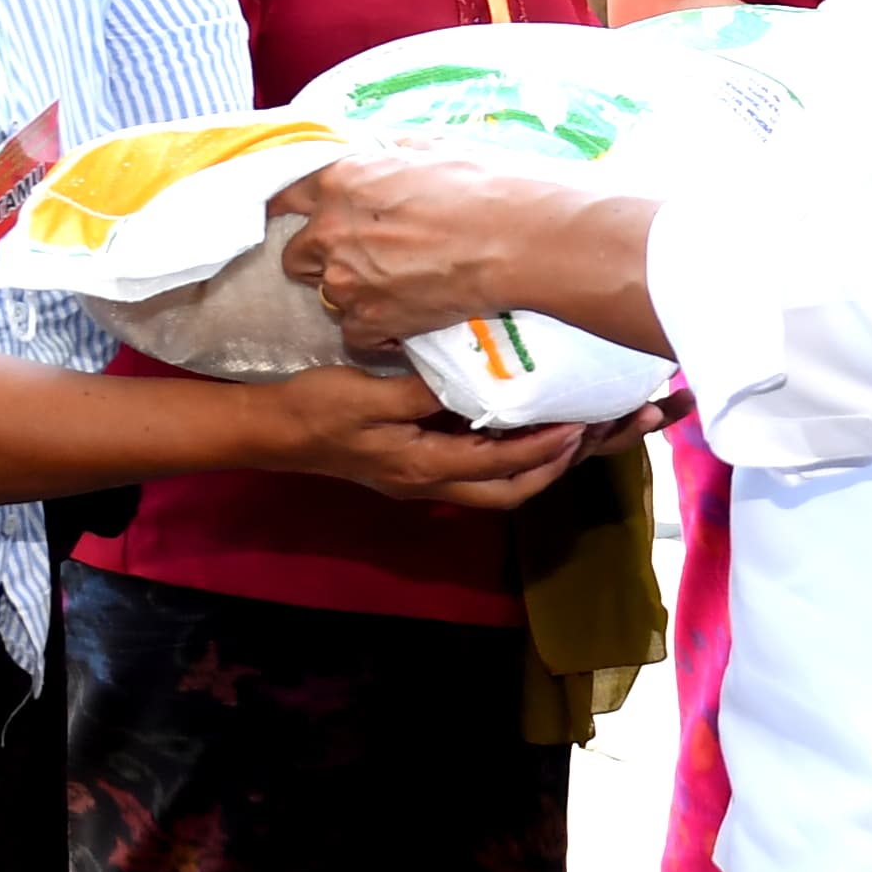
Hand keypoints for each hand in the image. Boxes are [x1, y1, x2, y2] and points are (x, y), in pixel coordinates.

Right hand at [264, 361, 590, 508]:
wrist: (277, 433)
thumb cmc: (319, 409)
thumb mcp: (369, 394)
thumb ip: (423, 391)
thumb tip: (476, 379)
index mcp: (425, 466)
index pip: (501, 464)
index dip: (545, 447)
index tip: (580, 422)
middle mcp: (432, 483)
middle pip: (511, 492)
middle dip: (557, 467)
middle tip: (593, 437)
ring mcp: (425, 480)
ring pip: (497, 486)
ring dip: (538, 464)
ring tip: (572, 433)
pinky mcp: (417, 467)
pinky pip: (477, 469)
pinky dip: (509, 455)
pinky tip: (520, 425)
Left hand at [273, 151, 535, 358]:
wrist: (517, 239)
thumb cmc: (483, 187)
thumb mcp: (430, 149)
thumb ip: (391, 156)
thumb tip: (384, 155)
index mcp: (339, 182)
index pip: (285, 197)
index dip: (293, 211)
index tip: (297, 221)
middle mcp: (330, 231)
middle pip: (297, 256)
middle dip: (321, 259)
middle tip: (361, 258)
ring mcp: (346, 280)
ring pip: (328, 298)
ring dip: (354, 296)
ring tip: (395, 290)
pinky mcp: (369, 321)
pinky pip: (355, 335)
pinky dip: (376, 333)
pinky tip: (403, 320)